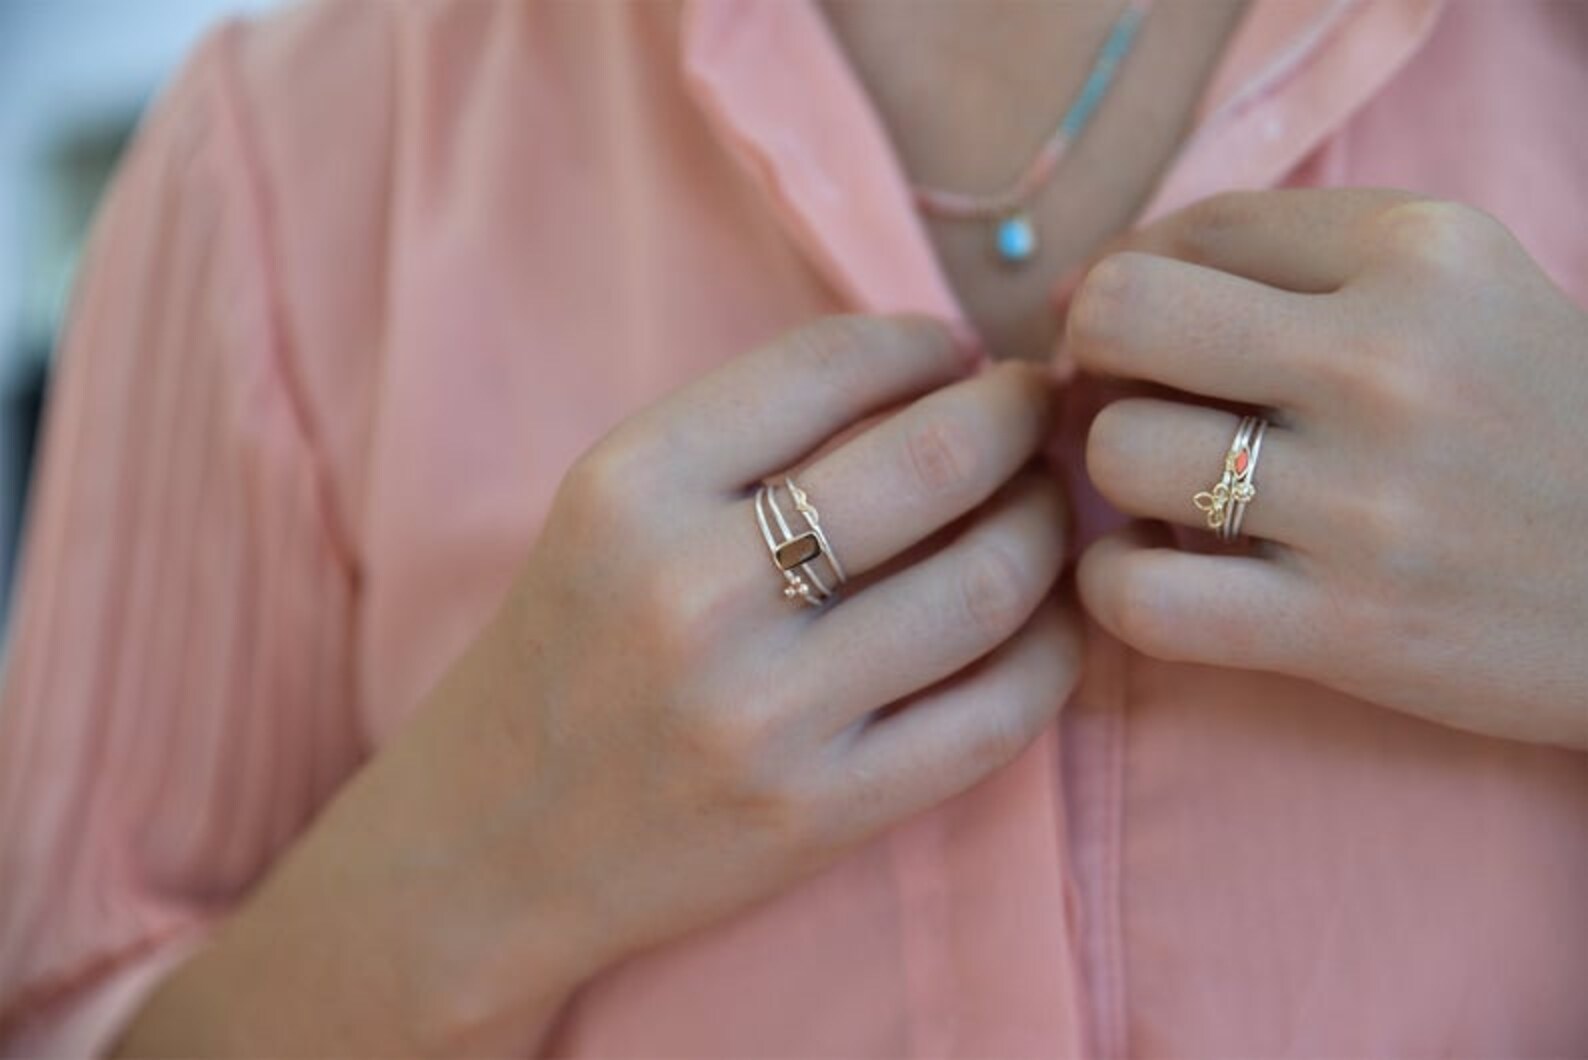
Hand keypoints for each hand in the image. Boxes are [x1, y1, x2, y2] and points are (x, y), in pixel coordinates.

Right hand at [118, 316, 1077, 1055]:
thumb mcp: (610, 514)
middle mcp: (693, 591)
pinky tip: (1049, 617)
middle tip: (1038, 415)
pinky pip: (999, 712)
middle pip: (937, 461)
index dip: (924, 342)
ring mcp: (763, 713)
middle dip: (1019, 417)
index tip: (955, 354)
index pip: (829, 364)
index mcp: (629, 488)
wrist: (489, 845)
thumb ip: (749, 437)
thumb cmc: (565, 654)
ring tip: (1048, 509)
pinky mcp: (820, 812)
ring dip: (1053, 525)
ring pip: (989, 582)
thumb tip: (938, 373)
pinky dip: (1056, 646)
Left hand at [1064, 188, 1587, 749]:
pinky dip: (1116, 584)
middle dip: (1100, 355)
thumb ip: (1289, 260)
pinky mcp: (1347, 629)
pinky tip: (1160, 570)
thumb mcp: (1461, 290)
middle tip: (1137, 395)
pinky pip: (1138, 598)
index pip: (1192, 229)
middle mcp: (1389, 363)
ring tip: (1175, 492)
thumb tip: (1078, 288)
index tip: (1146, 334)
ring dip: (1120, 475)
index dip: (1132, 279)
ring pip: (1118, 451)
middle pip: (1123, 314)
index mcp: (1421, 255)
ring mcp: (1367, 502)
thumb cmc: (1539, 426)